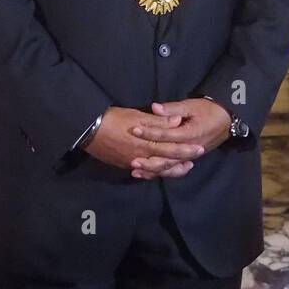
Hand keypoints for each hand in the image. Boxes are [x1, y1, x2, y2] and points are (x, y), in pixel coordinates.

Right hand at [84, 104, 204, 178]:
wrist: (89, 131)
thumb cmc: (114, 119)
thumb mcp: (137, 116)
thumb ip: (158, 121)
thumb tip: (178, 121)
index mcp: (147, 144)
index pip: (171, 149)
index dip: (186, 149)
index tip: (199, 148)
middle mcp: (142, 157)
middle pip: (166, 162)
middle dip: (181, 161)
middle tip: (195, 161)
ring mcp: (133, 163)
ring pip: (156, 169)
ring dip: (170, 169)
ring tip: (182, 168)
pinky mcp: (125, 164)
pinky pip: (144, 171)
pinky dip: (154, 172)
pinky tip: (159, 170)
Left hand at [129, 98, 231, 179]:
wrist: (227, 121)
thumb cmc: (208, 110)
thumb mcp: (191, 106)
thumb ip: (172, 109)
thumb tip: (155, 108)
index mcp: (189, 134)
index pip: (165, 136)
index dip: (149, 133)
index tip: (134, 130)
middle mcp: (188, 149)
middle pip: (166, 158)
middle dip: (148, 160)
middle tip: (131, 161)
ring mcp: (188, 157)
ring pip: (169, 167)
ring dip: (152, 170)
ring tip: (135, 171)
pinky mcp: (187, 159)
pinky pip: (173, 169)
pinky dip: (160, 172)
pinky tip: (147, 174)